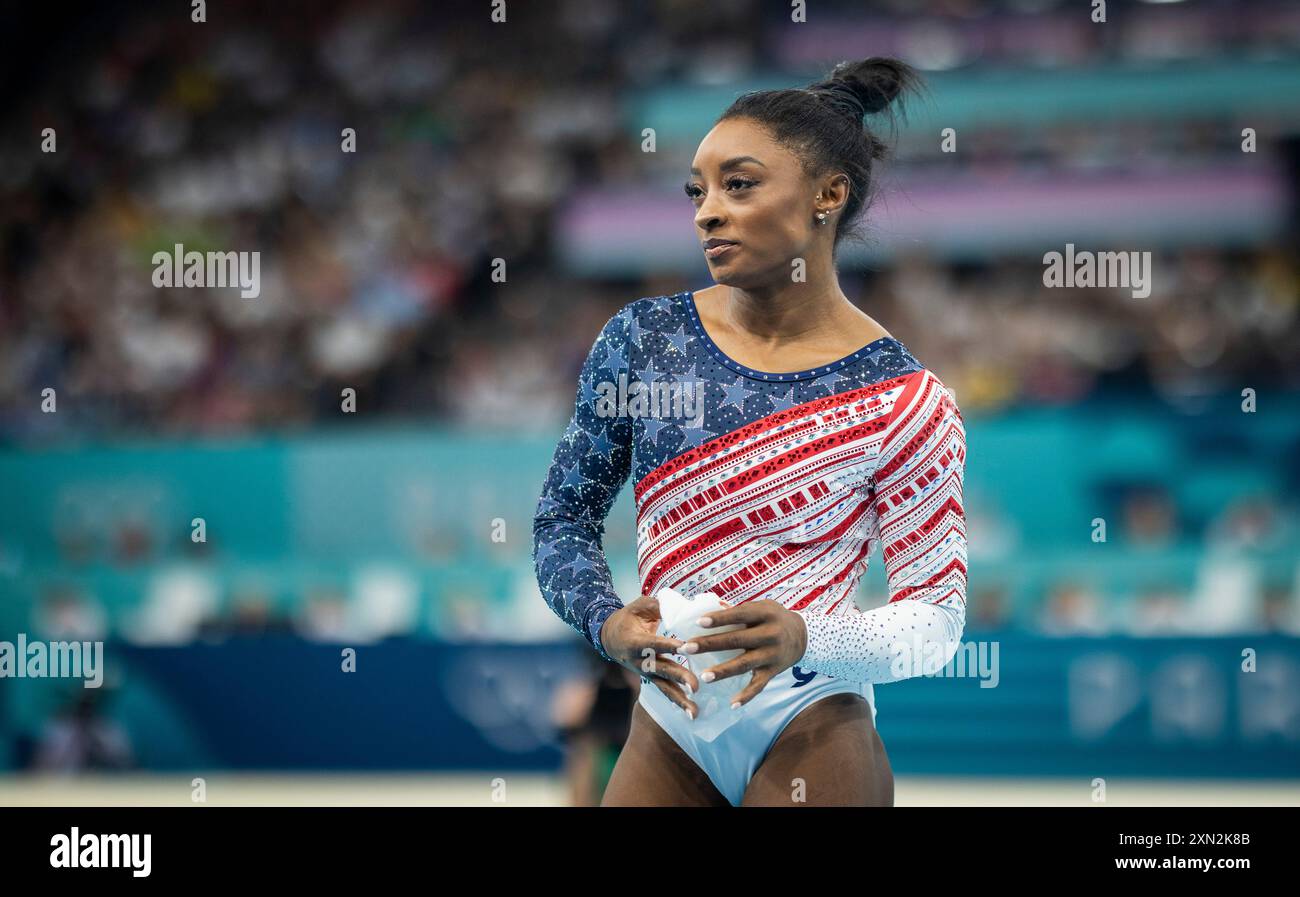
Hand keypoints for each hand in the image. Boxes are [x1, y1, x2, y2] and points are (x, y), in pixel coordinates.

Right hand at [599, 594, 701, 718]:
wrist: (609, 638)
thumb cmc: (627, 619)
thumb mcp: (638, 607)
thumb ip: (658, 605)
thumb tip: (681, 604)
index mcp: (635, 642)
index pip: (653, 644)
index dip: (668, 645)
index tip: (684, 648)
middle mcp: (640, 661)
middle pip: (661, 670)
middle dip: (679, 678)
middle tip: (695, 686)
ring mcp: (645, 673)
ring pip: (664, 687)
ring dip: (680, 699)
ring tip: (694, 712)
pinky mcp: (652, 678)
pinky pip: (665, 691)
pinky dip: (678, 702)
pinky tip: (692, 713)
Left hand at [679, 599, 807, 707]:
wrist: (804, 635)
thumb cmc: (774, 617)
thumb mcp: (762, 607)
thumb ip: (739, 610)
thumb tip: (710, 609)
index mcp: (765, 613)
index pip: (739, 615)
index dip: (720, 619)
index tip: (699, 622)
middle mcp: (771, 634)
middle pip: (737, 640)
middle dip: (710, 644)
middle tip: (688, 648)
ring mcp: (773, 654)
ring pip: (745, 664)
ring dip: (723, 671)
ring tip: (704, 676)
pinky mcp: (774, 671)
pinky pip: (759, 685)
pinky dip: (746, 696)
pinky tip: (732, 704)